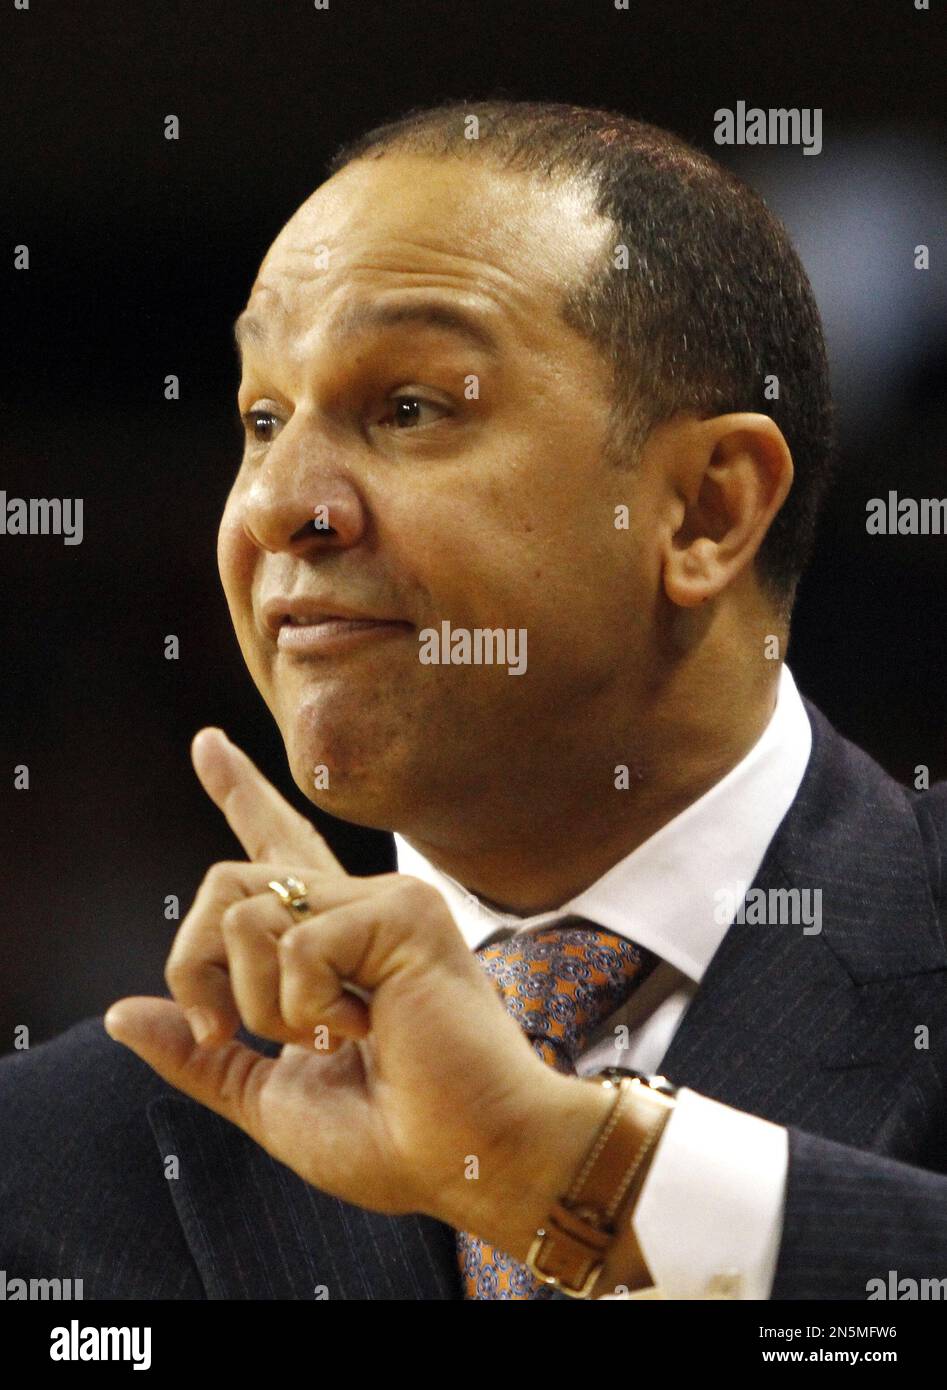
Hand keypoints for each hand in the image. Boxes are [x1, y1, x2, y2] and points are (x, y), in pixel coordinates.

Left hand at [104, 728, 613, 1258]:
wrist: (467, 1160)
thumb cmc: (391, 1140)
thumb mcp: (268, 1099)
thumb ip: (202, 1055)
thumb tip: (123, 1013)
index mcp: (330, 946)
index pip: (275, 850)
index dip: (239, 794)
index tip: (206, 744)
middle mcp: (356, 909)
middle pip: (225, 885)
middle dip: (193, 966)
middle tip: (226, 1033)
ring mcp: (384, 902)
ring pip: (246, 911)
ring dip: (262, 1003)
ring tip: (333, 1039)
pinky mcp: (405, 911)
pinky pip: (297, 944)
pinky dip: (307, 1008)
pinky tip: (369, 1029)